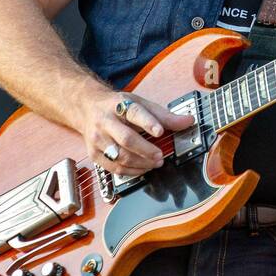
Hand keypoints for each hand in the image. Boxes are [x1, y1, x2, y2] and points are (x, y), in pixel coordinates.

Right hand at [77, 88, 194, 176]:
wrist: (87, 108)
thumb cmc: (117, 107)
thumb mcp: (140, 103)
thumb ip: (164, 115)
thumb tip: (188, 121)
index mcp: (118, 105)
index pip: (134, 112)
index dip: (148, 122)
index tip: (160, 131)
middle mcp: (105, 122)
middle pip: (126, 139)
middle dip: (146, 150)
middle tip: (161, 155)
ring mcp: (97, 139)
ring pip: (120, 156)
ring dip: (141, 163)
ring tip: (156, 162)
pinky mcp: (94, 154)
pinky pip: (114, 168)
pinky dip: (131, 171)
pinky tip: (143, 168)